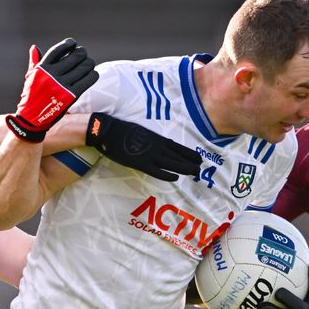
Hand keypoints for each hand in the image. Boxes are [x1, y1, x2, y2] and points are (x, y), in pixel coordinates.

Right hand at [6, 39, 98, 141]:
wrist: (32, 119)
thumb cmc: (31, 96)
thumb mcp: (30, 77)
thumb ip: (34, 61)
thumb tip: (34, 47)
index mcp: (42, 69)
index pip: (58, 50)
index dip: (68, 44)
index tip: (72, 43)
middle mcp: (51, 76)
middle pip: (74, 57)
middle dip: (81, 53)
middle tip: (83, 54)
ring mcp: (61, 86)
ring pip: (83, 68)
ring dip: (89, 63)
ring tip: (89, 63)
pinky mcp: (70, 96)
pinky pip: (87, 81)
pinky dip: (92, 75)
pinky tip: (93, 74)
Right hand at [86, 112, 201, 181]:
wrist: (109, 131)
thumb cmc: (122, 131)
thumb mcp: (142, 133)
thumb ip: (151, 140)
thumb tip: (158, 145)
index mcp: (157, 139)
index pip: (178, 147)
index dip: (189, 153)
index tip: (198, 158)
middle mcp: (157, 147)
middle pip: (178, 156)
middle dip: (190, 163)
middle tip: (200, 169)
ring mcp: (150, 155)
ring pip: (172, 163)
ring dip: (184, 168)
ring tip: (194, 173)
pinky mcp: (141, 163)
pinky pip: (157, 171)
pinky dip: (167, 174)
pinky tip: (175, 177)